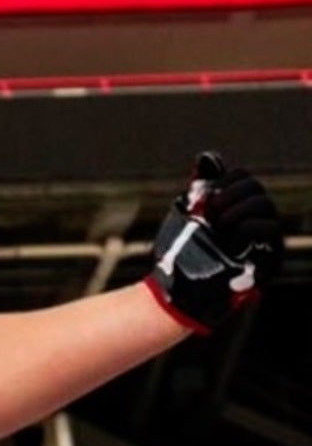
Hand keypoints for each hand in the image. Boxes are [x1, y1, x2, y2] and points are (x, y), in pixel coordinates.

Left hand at [144, 152, 283, 333]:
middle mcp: (255, 221)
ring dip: (235, 210)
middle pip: (256, 188)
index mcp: (237, 208)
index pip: (244, 178)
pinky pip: (268, 229)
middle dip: (228, 194)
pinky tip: (229, 240)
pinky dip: (245, 228)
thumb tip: (209, 157)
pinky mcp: (268, 259)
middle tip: (209, 213)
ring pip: (265, 205)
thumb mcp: (187, 213)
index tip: (202, 198)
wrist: (176, 288)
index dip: (223, 181)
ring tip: (217, 226)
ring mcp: (264, 241)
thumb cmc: (180, 253)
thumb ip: (201, 187)